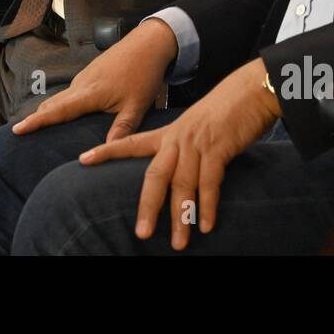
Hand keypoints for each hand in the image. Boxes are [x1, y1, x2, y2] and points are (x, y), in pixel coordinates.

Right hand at [12, 18, 178, 141]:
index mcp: (89, 93)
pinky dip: (60, 105)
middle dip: (35, 118)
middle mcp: (80, 84)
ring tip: (36, 128)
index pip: (57, 111)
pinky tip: (63, 115)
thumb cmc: (143, 74)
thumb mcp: (136, 106)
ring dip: (47, 112)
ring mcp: (83, 78)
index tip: (17, 129)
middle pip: (51, 104)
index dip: (36, 122)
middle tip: (18, 133)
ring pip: (59, 98)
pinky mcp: (89, 75)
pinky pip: (69, 93)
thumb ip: (121, 129)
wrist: (147, 43)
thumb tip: (106, 152)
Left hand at [79, 58, 280, 250]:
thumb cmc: (223, 112)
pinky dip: (208, 206)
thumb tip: (175, 175)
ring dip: (181, 217)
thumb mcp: (195, 127)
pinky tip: (206, 226)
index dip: (107, 151)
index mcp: (168, 133)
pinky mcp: (219, 149)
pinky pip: (210, 183)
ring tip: (178, 243)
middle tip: (140, 233)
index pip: (132, 143)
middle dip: (147, 206)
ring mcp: (197, 144)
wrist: (250, 91)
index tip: (83, 159)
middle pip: (155, 176)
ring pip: (183, 185)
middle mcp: (178, 139)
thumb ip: (182, 149)